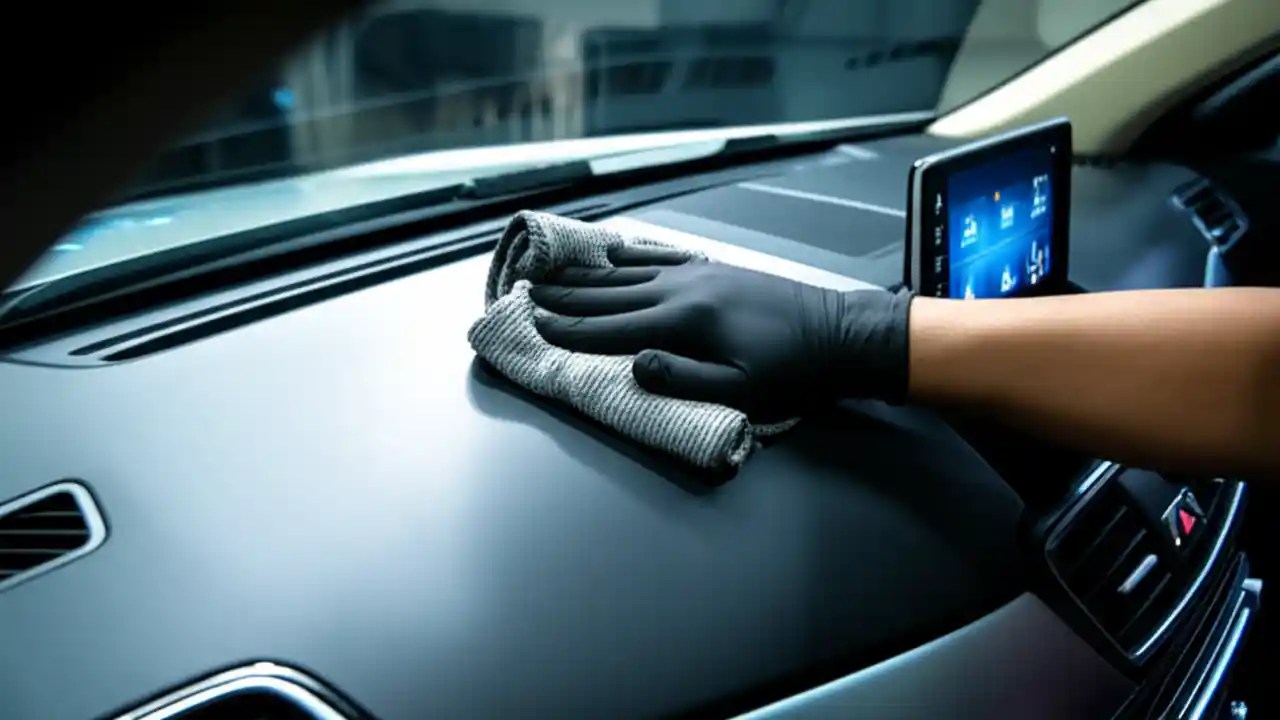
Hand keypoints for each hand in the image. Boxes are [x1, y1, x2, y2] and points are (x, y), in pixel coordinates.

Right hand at [530, 248, 911, 421]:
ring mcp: (697, 274)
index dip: (570, 330)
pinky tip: (613, 252)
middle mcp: (683, 290)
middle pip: (610, 296)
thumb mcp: (739, 389)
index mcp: (684, 323)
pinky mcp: (713, 269)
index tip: (536, 325)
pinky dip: (630, 255)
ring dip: (587, 276)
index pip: (612, 330)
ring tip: (555, 274)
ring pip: (628, 273)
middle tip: (527, 295)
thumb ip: (682, 378)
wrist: (838, 333)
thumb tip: (634, 365)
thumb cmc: (791, 370)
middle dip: (565, 298)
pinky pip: (660, 256)